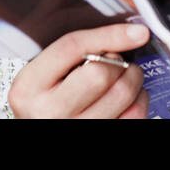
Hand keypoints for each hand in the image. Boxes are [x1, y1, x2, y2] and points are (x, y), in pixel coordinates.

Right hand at [8, 23, 151, 117]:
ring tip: (127, 77)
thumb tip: (132, 34)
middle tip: (121, 62)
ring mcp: (73, 128)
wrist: (39, 126)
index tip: (135, 32)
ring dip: (133, 79)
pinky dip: (139, 101)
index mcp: (30, 85)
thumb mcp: (43, 73)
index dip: (108, 35)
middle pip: (99, 74)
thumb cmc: (45, 99)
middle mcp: (49, 111)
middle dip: (120, 62)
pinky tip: (129, 98)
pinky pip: (133, 116)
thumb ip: (74, 51)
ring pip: (121, 94)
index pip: (71, 48)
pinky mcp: (96, 137)